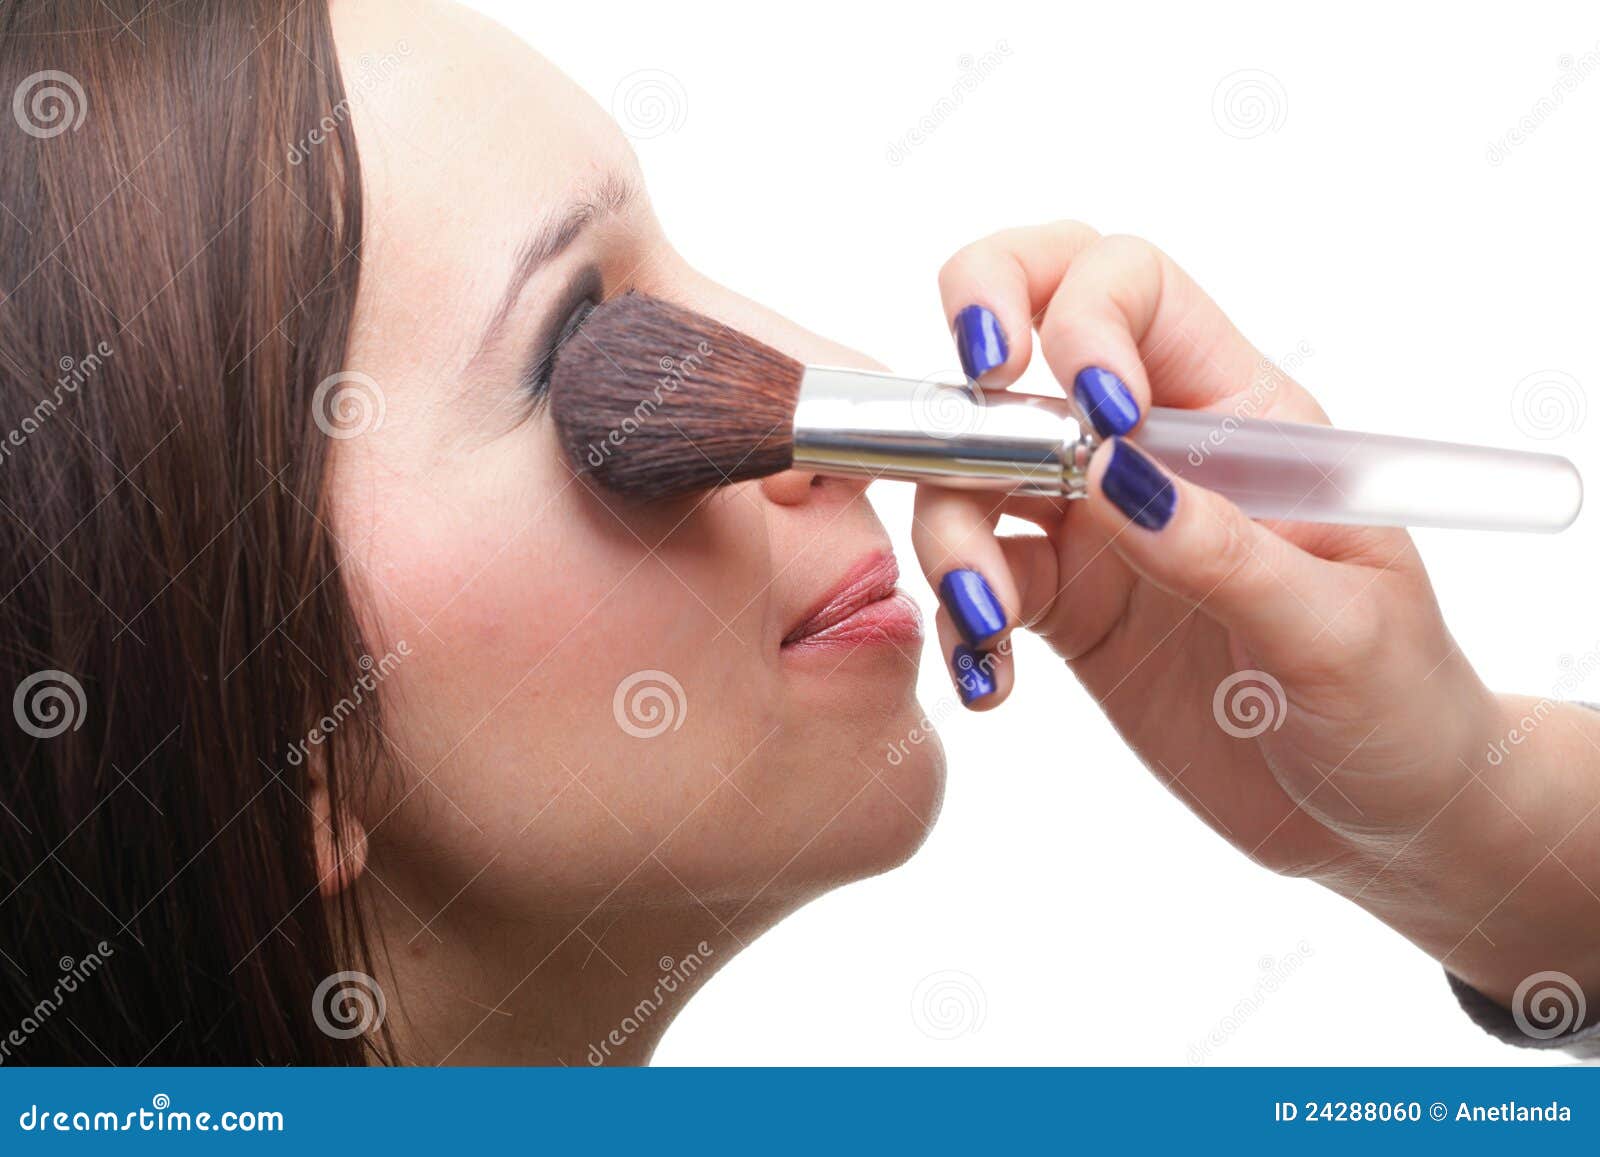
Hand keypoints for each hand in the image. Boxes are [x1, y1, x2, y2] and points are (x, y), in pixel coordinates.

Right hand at [914, 222, 1599, 1015]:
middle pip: (1028, 330)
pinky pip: (976, 578)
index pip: (1135, 288)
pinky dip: (959, 622)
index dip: (1083, 315)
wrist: (1385, 814)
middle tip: (959, 416)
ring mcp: (1098, 527)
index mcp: (1239, 417)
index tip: (1085, 415)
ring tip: (987, 619)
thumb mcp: (1338, 628)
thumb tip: (1108, 473)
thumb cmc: (1398, 704)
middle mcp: (1154, 450)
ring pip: (976, 469)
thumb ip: (1221, 547)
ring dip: (951, 529)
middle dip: (970, 344)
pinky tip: (991, 683)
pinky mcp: (1065, 606)